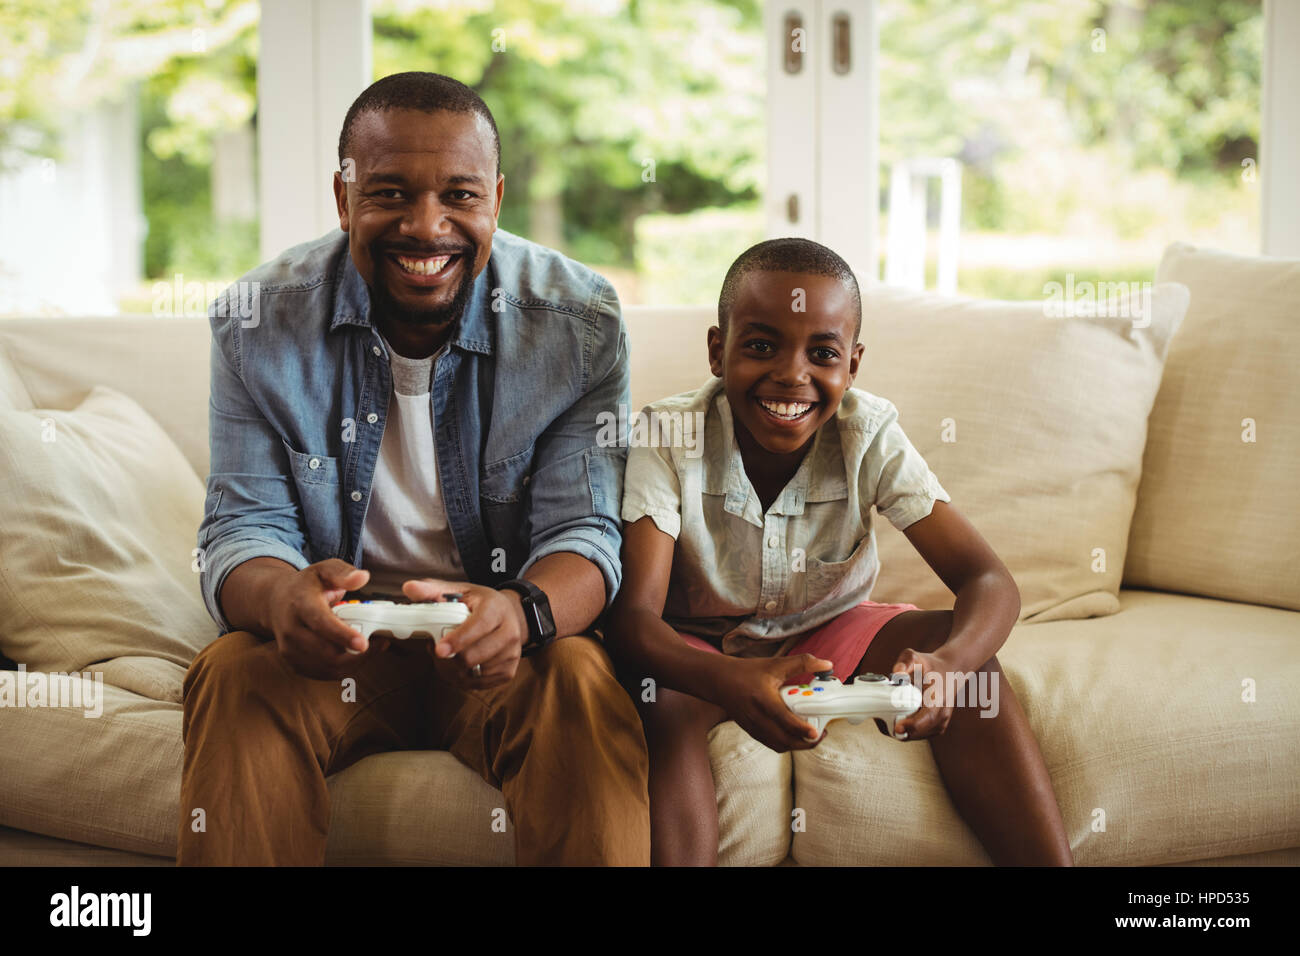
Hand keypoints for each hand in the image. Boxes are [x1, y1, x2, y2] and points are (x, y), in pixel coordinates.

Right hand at [266, 559, 380, 678]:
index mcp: (300, 604)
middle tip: (381, 642)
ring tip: (373, 648)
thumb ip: (343, 572)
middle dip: (357, 653)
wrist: (275, 602)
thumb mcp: (323, 570)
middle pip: (326, 652)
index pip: (320, 623)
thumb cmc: (306, 586)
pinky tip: (357, 656)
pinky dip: (345, 668)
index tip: (363, 643)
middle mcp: (291, 630)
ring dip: (355, 662)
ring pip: (327, 667)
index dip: (342, 635)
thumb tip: (363, 577)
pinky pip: (324, 673)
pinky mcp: (294, 663)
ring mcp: (290, 650)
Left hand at [402, 578, 526, 688]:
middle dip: (449, 657)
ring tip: (449, 655)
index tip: (438, 649)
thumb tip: (409, 587)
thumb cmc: (479, 604)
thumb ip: (432, 590)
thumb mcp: (459, 591)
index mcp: (496, 608)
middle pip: (473, 656)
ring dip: (453, 668)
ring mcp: (511, 654)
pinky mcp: (509, 671)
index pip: (478, 626)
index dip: (458, 639)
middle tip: (437, 648)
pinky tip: (459, 664)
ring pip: (473, 673)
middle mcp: (510, 632)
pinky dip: (463, 677)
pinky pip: (478, 684)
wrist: (509, 616)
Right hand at [714, 653, 835, 752]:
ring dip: (796, 745)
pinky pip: (771, 743)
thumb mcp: (775, 664)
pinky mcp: (751, 731)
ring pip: (778, 745)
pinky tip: (794, 734)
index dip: (802, 729)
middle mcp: (757, 716)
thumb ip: (802, 663)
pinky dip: (785, 743)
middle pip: (784, 740)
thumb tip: (827, 664)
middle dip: (805, 743)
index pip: (785, 720)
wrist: (718, 681)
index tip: (817, 732)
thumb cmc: (747, 672)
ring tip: (810, 736)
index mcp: (763, 699)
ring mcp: (753, 726)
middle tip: (819, 735)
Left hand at [889, 648, 957, 739]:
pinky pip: (918, 735)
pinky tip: (895, 720)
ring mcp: (940, 723)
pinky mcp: (936, 727)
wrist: (950, 671)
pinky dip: (905, 731)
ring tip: (886, 717)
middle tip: (881, 718)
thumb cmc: (931, 665)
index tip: (898, 726)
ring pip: (916, 736)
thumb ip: (906, 662)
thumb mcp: (917, 658)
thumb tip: (896, 673)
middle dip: (898, 728)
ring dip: (900, 731)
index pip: (928, 717)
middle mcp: (942, 714)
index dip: (912, 725)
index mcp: (939, 699)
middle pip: (918, 732)